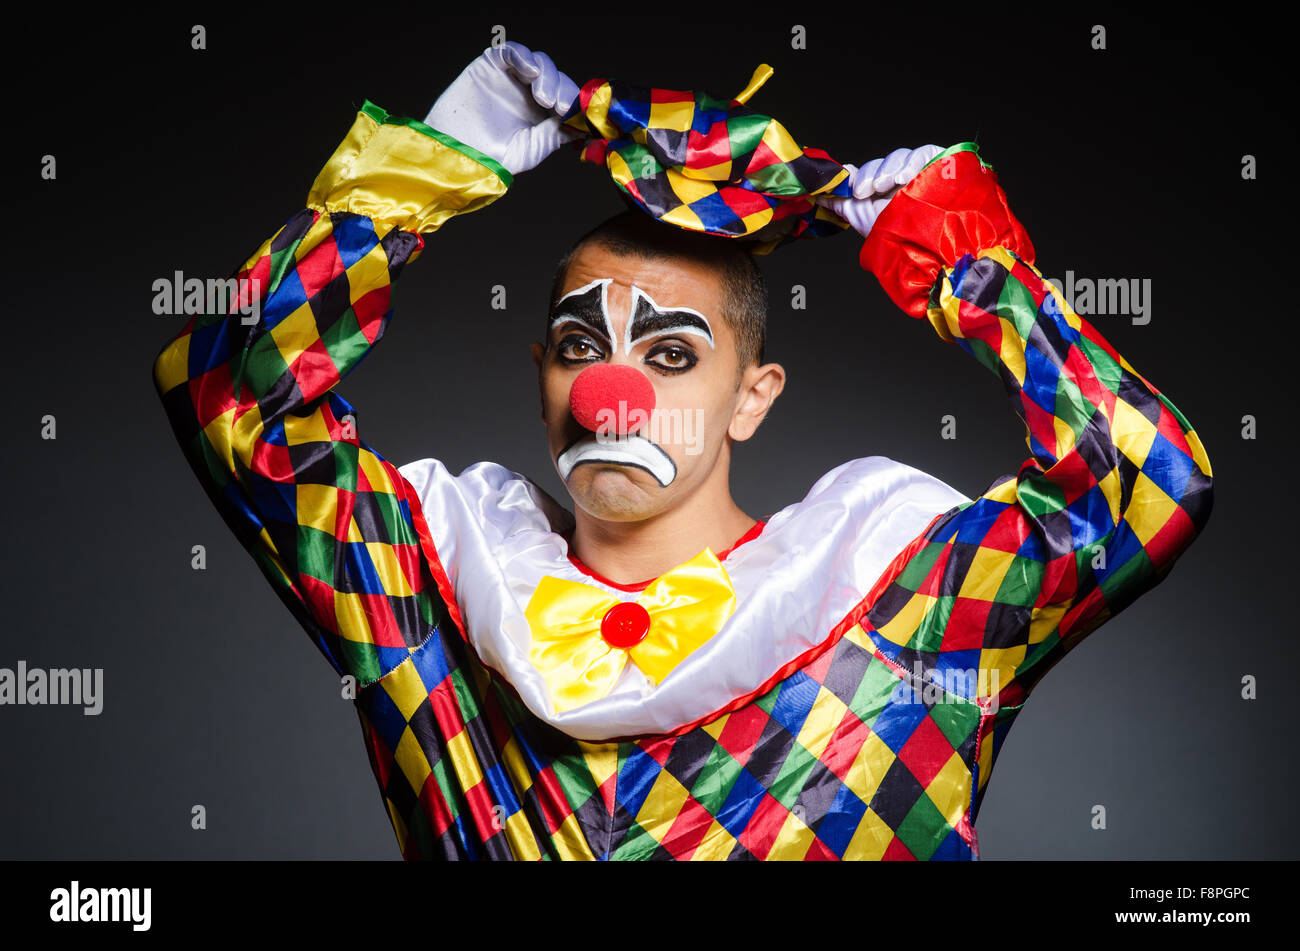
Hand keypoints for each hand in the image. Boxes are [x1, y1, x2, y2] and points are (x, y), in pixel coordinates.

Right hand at [424, 41, 580, 175]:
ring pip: (539, 63)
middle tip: (560, 106)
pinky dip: (524, 57)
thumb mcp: (532, 149)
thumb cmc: (491, 157)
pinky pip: (511, 52)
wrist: (457, 154)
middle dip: (562, 90)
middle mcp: (527, 93)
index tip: (579, 114)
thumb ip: (555, 133)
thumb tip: (580, 123)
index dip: (574, 102)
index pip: (565, 97)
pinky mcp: (491, 66)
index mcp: (540, 113)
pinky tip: (530, 72)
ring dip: (547, 76)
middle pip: (555, 79)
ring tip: (544, 98)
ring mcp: (510, 78)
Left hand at [816, 145, 944, 237]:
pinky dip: (911, 163)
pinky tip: (904, 179)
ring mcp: (922, 171)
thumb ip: (840, 202)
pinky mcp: (941, 163)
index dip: (857, 176)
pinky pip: (923, 153)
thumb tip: (819, 192)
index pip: (868, 172)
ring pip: (899, 156)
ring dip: (886, 171)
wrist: (925, 247)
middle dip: (869, 175)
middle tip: (863, 192)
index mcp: (884, 191)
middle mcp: (902, 180)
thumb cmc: (897, 236)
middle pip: (881, 164)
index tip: (851, 190)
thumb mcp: (860, 217)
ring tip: (884, 187)